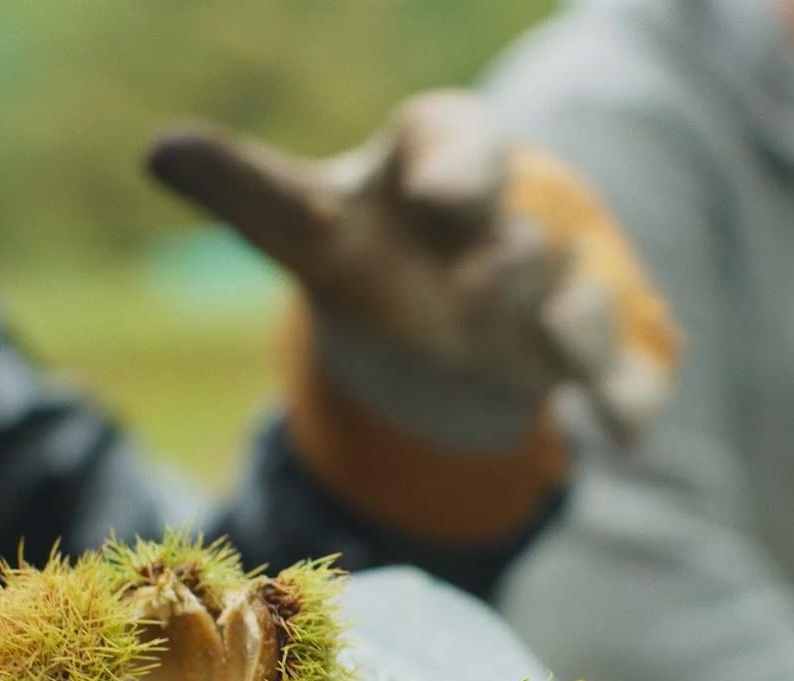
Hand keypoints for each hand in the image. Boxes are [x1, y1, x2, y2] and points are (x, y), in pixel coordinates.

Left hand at [145, 89, 676, 446]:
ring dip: (573, 326)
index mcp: (437, 163)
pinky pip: (632, 365)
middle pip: (516, 229)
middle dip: (505, 254)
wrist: (449, 304)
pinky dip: (634, 395)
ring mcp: (558, 286)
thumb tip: (159, 148)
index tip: (431, 193)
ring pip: (579, 299)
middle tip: (480, 283)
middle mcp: (504, 220)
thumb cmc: (372, 248)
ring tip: (564, 358)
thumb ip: (248, 191)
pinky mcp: (596, 348)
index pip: (452, 134)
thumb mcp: (310, 224)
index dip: (450, 160)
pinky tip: (628, 433)